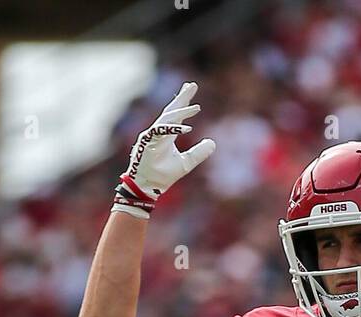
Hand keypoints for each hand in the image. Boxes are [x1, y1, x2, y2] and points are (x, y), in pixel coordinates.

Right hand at [116, 82, 214, 212]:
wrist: (148, 187)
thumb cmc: (162, 176)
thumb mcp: (187, 163)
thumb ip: (199, 153)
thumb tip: (213, 143)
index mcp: (166, 135)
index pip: (176, 114)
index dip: (184, 102)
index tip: (191, 89)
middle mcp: (159, 132)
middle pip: (171, 110)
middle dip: (182, 98)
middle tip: (192, 85)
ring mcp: (152, 135)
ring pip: (167, 119)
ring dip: (181, 112)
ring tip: (196, 107)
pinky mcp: (147, 141)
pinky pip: (161, 131)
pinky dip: (173, 128)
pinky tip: (186, 127)